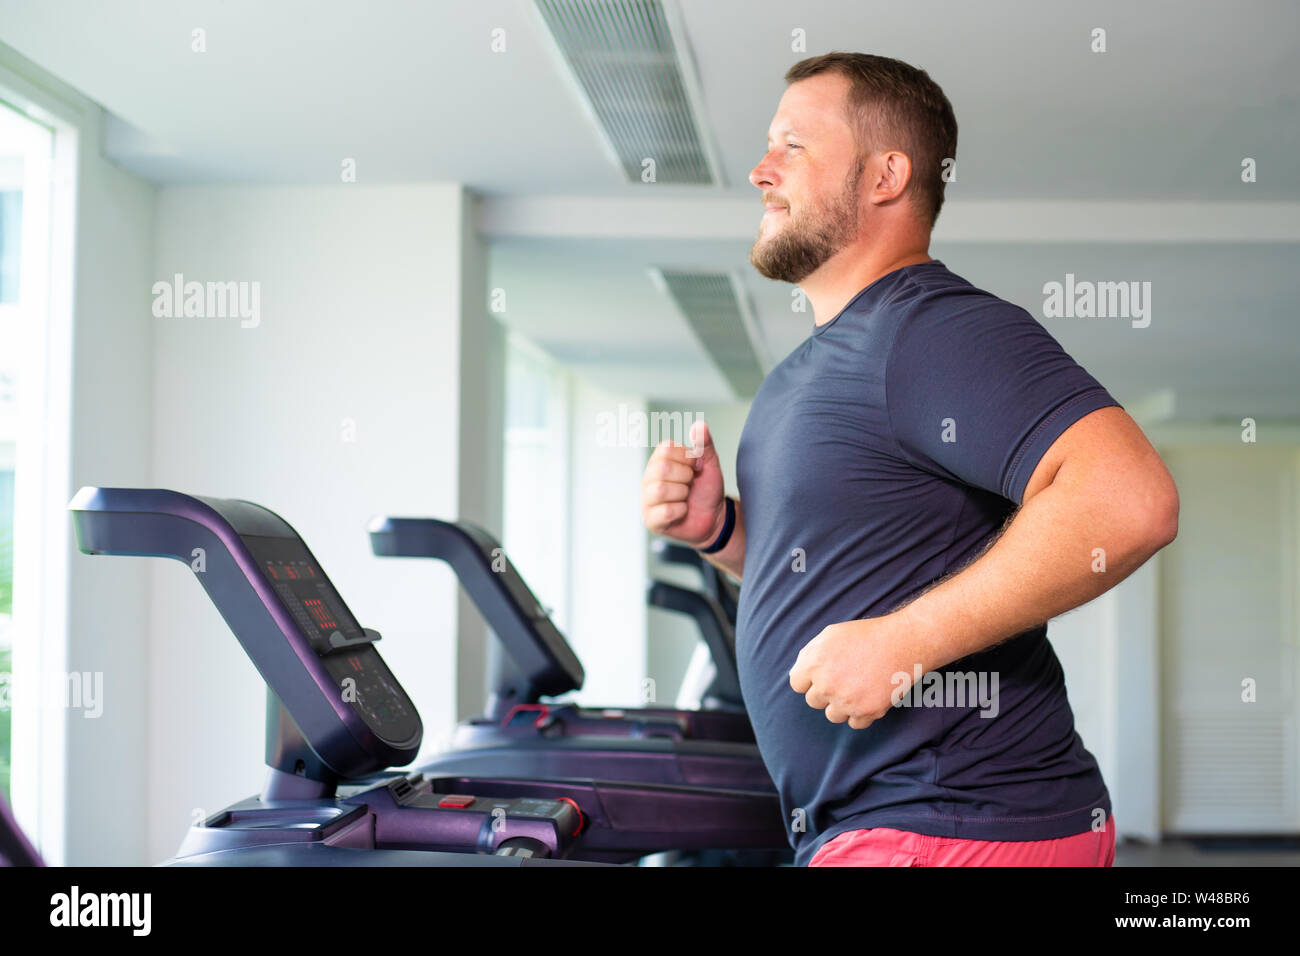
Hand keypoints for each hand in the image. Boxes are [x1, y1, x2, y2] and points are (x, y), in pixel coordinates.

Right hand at [641, 420, 726, 547]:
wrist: (714, 517)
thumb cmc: (706, 489)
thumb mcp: (709, 464)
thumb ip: (704, 444)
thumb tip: (699, 425)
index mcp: (660, 460)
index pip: (665, 448)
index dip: (687, 458)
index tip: (695, 467)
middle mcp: (649, 478)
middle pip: (662, 469)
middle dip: (685, 477)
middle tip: (690, 484)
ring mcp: (647, 499)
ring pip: (661, 490)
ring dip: (682, 494)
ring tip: (685, 497)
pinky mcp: (651, 519)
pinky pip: (666, 511)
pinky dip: (681, 511)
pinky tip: (682, 511)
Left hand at [788, 615, 922, 730]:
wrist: (902, 642)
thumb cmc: (865, 635)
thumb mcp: (830, 634)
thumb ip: (809, 655)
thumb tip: (799, 675)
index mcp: (814, 663)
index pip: (797, 684)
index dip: (810, 679)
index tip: (824, 673)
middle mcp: (827, 684)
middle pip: (813, 701)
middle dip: (826, 691)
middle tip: (845, 677)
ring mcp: (846, 701)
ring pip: (832, 715)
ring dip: (842, 705)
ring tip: (857, 687)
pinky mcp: (867, 712)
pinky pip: (854, 724)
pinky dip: (861, 714)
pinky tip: (869, 697)